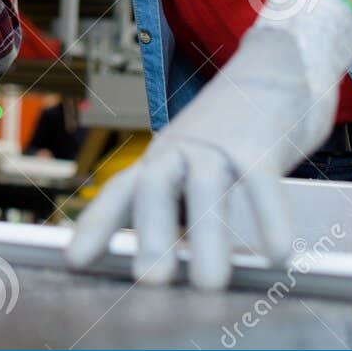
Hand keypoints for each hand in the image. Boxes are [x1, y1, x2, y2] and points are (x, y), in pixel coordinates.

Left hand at [66, 0, 351, 289]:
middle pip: (154, 187)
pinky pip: (261, 180)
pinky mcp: (261, 140)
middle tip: (150, 282)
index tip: (75, 262)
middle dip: (150, 233)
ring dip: (206, 236)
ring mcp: (219, 142)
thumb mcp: (199, 166)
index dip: (96, 225)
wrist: (276, 65)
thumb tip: (175, 269)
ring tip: (209, 285)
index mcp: (162, 159)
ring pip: (205, 186)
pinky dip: (269, 217)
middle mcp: (181, 149)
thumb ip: (185, 208)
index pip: (121, 191)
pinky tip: (276, 253)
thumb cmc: (236, 132)